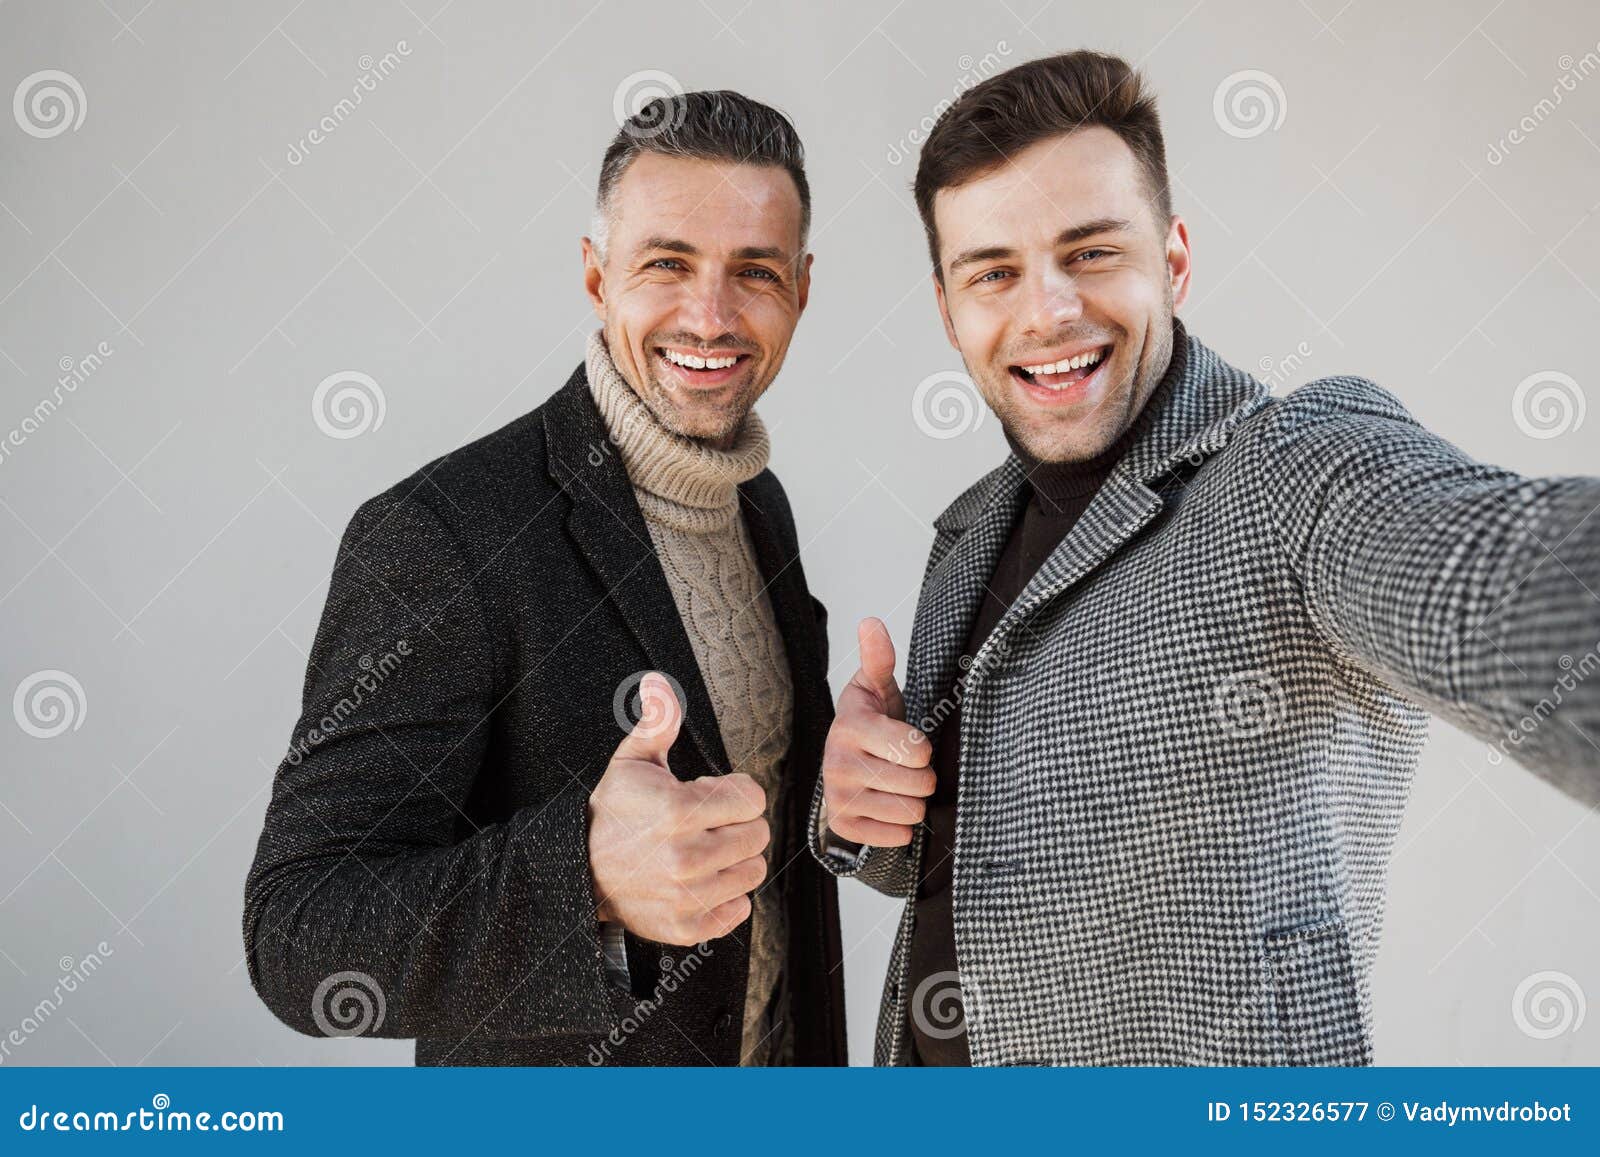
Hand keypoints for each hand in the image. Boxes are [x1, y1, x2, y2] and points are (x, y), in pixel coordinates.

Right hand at [587, 673, 768, 945]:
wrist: (577, 870)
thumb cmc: (612, 813)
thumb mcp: (632, 762)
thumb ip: (657, 722)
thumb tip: (658, 682)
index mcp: (679, 811)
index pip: (752, 799)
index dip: (734, 793)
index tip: (710, 796)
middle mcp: (686, 857)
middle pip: (758, 835)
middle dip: (737, 825)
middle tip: (706, 825)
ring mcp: (687, 896)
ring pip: (753, 873)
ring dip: (734, 861)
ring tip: (703, 852)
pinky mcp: (686, 927)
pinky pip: (739, 911)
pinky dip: (726, 898)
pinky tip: (700, 882)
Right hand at [820, 618, 935, 846]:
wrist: (844, 763)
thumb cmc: (870, 723)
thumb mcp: (877, 689)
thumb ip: (879, 659)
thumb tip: (870, 622)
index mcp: (850, 726)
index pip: (914, 748)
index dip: (923, 748)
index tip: (912, 743)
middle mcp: (837, 762)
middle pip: (918, 783)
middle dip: (924, 778)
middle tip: (909, 768)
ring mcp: (838, 796)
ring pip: (909, 811)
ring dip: (913, 802)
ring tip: (899, 786)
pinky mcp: (844, 825)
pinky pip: (897, 837)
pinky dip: (902, 827)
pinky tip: (888, 808)